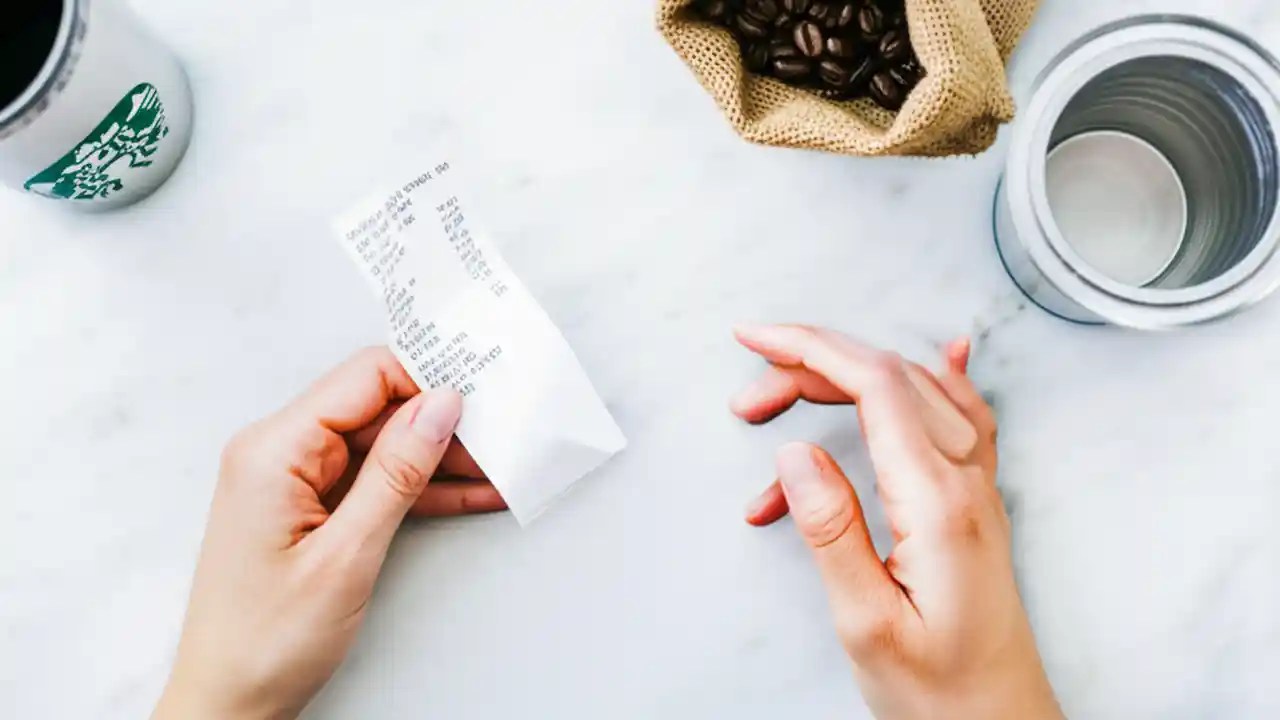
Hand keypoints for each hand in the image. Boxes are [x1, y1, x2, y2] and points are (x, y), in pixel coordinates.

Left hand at [153, 347, 506, 719]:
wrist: (228, 702)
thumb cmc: (264, 642)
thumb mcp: (346, 555)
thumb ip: (396, 473)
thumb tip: (440, 407)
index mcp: (274, 450)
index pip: (364, 378)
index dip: (426, 380)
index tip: (480, 394)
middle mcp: (280, 453)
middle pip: (378, 408)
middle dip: (442, 422)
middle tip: (502, 435)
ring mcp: (296, 480)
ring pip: (384, 446)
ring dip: (440, 459)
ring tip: (500, 468)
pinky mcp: (311, 507)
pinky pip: (375, 481)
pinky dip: (421, 489)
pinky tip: (471, 493)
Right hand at [733, 325, 1060, 719]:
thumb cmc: (940, 692)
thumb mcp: (867, 624)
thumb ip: (831, 532)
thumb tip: (795, 456)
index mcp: (939, 503)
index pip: (874, 387)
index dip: (810, 348)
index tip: (756, 338)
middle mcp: (966, 482)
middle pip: (889, 378)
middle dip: (809, 366)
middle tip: (748, 399)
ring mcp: (978, 488)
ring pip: (915, 392)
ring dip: (845, 379)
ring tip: (781, 406)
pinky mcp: (975, 504)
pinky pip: (963, 415)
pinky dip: (937, 378)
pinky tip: (944, 357)